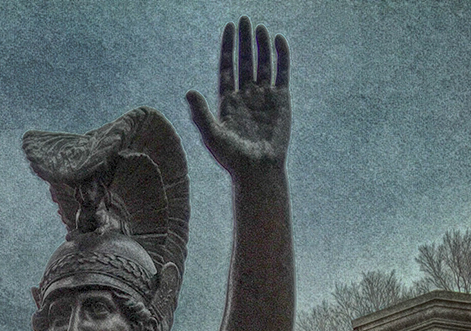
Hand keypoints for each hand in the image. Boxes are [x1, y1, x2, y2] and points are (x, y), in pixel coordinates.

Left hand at [186, 19, 289, 176]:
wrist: (258, 170)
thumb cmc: (232, 158)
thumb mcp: (212, 135)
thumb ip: (200, 113)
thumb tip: (189, 91)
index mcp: (228, 102)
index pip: (227, 68)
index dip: (228, 49)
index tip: (229, 29)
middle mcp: (246, 96)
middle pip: (244, 62)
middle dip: (243, 42)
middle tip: (244, 20)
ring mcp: (264, 97)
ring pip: (263, 65)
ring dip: (261, 46)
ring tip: (258, 28)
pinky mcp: (281, 101)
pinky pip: (282, 73)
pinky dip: (281, 56)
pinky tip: (277, 40)